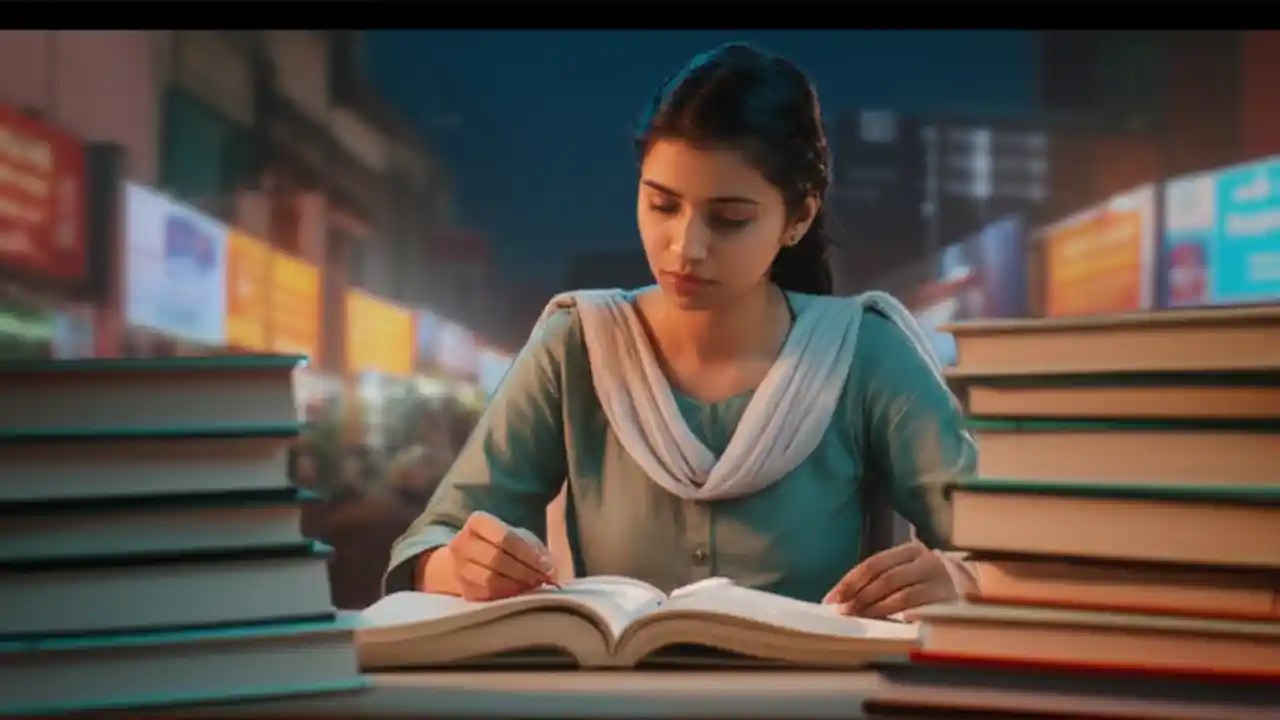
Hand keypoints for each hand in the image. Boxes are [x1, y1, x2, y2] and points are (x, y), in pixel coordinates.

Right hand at [444, 511, 557, 601]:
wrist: (473, 561)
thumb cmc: (503, 546)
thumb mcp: (520, 538)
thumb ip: (535, 550)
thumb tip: (551, 569)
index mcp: (478, 522)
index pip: (505, 537)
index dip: (528, 554)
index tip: (547, 566)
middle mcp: (462, 542)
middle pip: (496, 558)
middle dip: (524, 570)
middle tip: (541, 578)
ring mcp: (457, 567)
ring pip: (489, 579)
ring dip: (516, 584)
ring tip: (531, 585)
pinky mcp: (461, 588)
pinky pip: (485, 595)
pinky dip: (505, 595)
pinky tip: (518, 592)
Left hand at [822, 540, 958, 618]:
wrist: (970, 588)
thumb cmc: (925, 581)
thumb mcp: (905, 571)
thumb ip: (878, 580)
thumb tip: (841, 598)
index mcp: (909, 550)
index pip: (873, 564)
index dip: (850, 582)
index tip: (832, 599)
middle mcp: (925, 561)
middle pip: (884, 578)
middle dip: (860, 596)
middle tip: (843, 612)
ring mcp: (938, 580)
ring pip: (900, 594)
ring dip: (875, 609)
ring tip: (859, 619)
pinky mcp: (947, 600)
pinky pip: (918, 609)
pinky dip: (898, 616)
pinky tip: (884, 624)